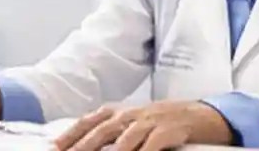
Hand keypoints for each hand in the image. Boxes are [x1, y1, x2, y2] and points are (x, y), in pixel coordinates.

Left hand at [53, 100, 232, 150]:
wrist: (204, 116)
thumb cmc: (167, 122)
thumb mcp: (138, 123)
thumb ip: (115, 132)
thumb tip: (89, 143)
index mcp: (123, 112)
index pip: (91, 120)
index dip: (72, 133)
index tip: (55, 146)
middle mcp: (134, 114)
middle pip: (103, 129)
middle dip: (83, 144)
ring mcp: (152, 121)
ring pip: (125, 139)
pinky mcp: (170, 130)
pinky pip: (153, 145)